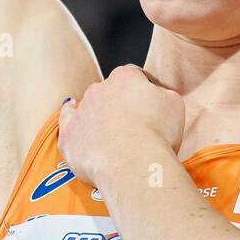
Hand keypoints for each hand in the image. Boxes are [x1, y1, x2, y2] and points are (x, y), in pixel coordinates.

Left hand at [58, 65, 185, 189]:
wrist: (133, 163)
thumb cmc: (157, 134)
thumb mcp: (174, 104)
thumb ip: (161, 92)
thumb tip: (156, 94)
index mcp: (125, 77)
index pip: (133, 76)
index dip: (142, 90)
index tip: (149, 105)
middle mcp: (99, 89)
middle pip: (110, 91)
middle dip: (120, 104)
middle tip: (134, 125)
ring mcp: (81, 111)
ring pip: (89, 106)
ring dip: (98, 115)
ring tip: (113, 134)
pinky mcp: (69, 134)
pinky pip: (66, 121)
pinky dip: (70, 119)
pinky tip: (72, 114)